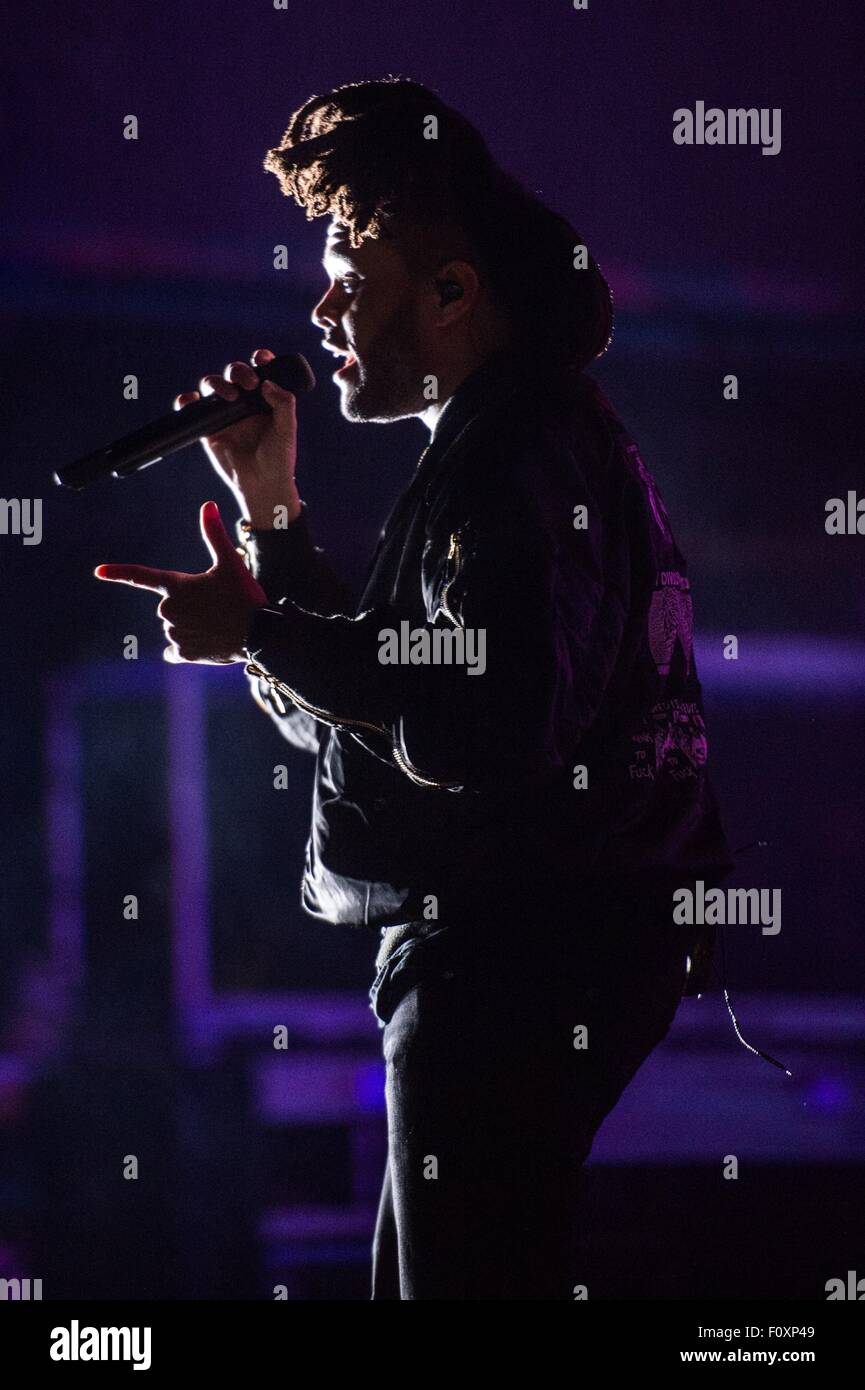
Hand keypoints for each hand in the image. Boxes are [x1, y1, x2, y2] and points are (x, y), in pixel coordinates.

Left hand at [94, 501, 267, 664]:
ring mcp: (174, 632)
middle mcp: (168, 609)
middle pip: (170, 607)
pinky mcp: (182, 652)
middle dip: (188, 609)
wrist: (260, 635)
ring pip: (175, 628)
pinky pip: (176, 651)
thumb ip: (214, 534)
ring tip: (217, 626)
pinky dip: (188, 649)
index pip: (140, 576)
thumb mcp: (231, 563)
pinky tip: (207, 644)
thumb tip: (208, 504)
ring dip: (192, 628)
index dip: (118, 573)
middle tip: (217, 609)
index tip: (98, 572)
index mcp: (176, 585)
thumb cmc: (245, 597)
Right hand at [175, 346, 300, 529]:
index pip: (260, 370)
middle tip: (249, 385)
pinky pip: (193, 409)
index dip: (260, 359)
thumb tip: (267, 383)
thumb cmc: (279, 459)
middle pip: (234, 373)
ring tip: (230, 397)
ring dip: (217, 383)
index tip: (262, 360)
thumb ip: (283, 404)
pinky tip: (192, 400)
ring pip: (213, 386)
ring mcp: (225, 413)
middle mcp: (244, 402)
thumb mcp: (287, 430)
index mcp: (265, 398)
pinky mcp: (209, 428)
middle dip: (239, 371)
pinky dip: (187, 401)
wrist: (263, 485)